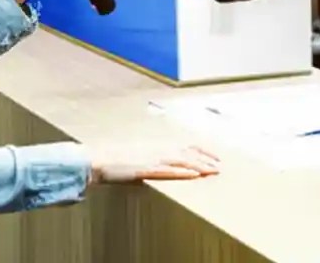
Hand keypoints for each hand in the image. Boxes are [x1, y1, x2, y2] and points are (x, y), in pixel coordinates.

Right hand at [92, 144, 220, 183]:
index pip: (186, 145)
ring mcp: (153, 158)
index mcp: (158, 145)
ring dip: (200, 166)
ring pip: (182, 161)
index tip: (216, 156)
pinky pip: (168, 171)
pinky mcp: (146, 169)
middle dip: (206, 158)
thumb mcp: (140, 154)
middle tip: (220, 165)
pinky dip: (183, 172)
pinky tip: (194, 175)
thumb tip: (167, 163)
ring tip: (213, 171)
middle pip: (188, 152)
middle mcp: (158, 148)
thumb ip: (154, 157)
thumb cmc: (117, 159)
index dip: (203, 150)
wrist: (98, 159)